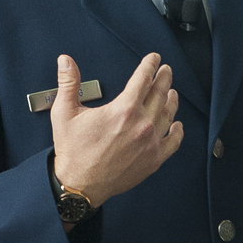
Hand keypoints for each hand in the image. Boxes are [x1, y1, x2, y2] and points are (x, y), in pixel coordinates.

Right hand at [51, 52, 181, 206]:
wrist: (81, 184)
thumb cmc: (73, 151)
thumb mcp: (64, 112)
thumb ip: (68, 83)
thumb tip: (65, 61)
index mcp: (123, 110)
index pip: (143, 79)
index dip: (150, 65)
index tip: (153, 59)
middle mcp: (142, 124)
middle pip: (160, 93)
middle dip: (164, 78)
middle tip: (166, 70)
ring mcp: (150, 143)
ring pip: (169, 115)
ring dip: (172, 100)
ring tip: (172, 92)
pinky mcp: (154, 160)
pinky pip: (173, 142)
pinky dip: (177, 131)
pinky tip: (177, 124)